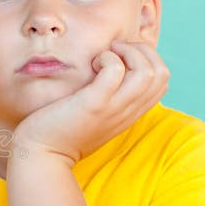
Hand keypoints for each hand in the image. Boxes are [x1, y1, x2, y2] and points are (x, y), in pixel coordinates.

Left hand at [11, 41, 168, 165]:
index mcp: (130, 112)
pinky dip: (107, 59)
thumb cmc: (61, 129)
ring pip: (148, 72)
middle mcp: (127, 111)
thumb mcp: (94, 114)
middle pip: (162, 73)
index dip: (148, 59)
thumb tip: (111, 69)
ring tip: (103, 57)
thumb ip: (109, 98)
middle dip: (142, 51)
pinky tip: (91, 65)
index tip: (120, 57)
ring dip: (128, 53)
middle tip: (114, 52)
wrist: (41, 154)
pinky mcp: (94, 104)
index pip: (163, 81)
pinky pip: (115, 71)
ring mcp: (113, 108)